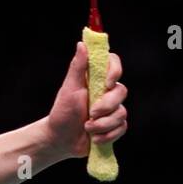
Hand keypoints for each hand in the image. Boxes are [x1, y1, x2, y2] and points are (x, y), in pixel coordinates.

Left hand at [46, 41, 128, 158]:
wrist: (60, 139)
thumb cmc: (62, 112)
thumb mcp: (69, 88)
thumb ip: (78, 67)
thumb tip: (82, 44)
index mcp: (95, 79)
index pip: (114, 64)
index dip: (115, 71)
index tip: (107, 82)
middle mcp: (106, 92)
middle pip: (121, 92)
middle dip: (105, 106)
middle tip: (90, 114)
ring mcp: (112, 109)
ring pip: (122, 113)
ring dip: (102, 124)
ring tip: (87, 128)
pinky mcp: (115, 125)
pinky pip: (122, 128)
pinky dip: (107, 135)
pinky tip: (94, 138)